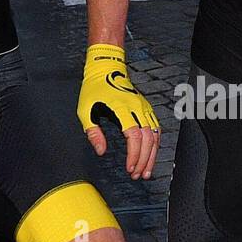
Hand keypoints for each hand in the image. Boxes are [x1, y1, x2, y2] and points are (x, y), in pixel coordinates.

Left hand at [77, 44, 159, 180]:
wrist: (106, 68)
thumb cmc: (94, 88)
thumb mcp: (85, 110)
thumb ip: (93, 132)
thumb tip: (101, 150)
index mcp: (121, 107)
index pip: (133, 136)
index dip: (133, 155)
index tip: (129, 168)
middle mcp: (136, 107)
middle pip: (147, 139)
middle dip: (143, 160)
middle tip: (137, 174)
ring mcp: (144, 107)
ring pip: (154, 135)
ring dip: (152, 155)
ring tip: (145, 170)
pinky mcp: (146, 108)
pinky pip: (156, 128)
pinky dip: (155, 144)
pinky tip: (150, 155)